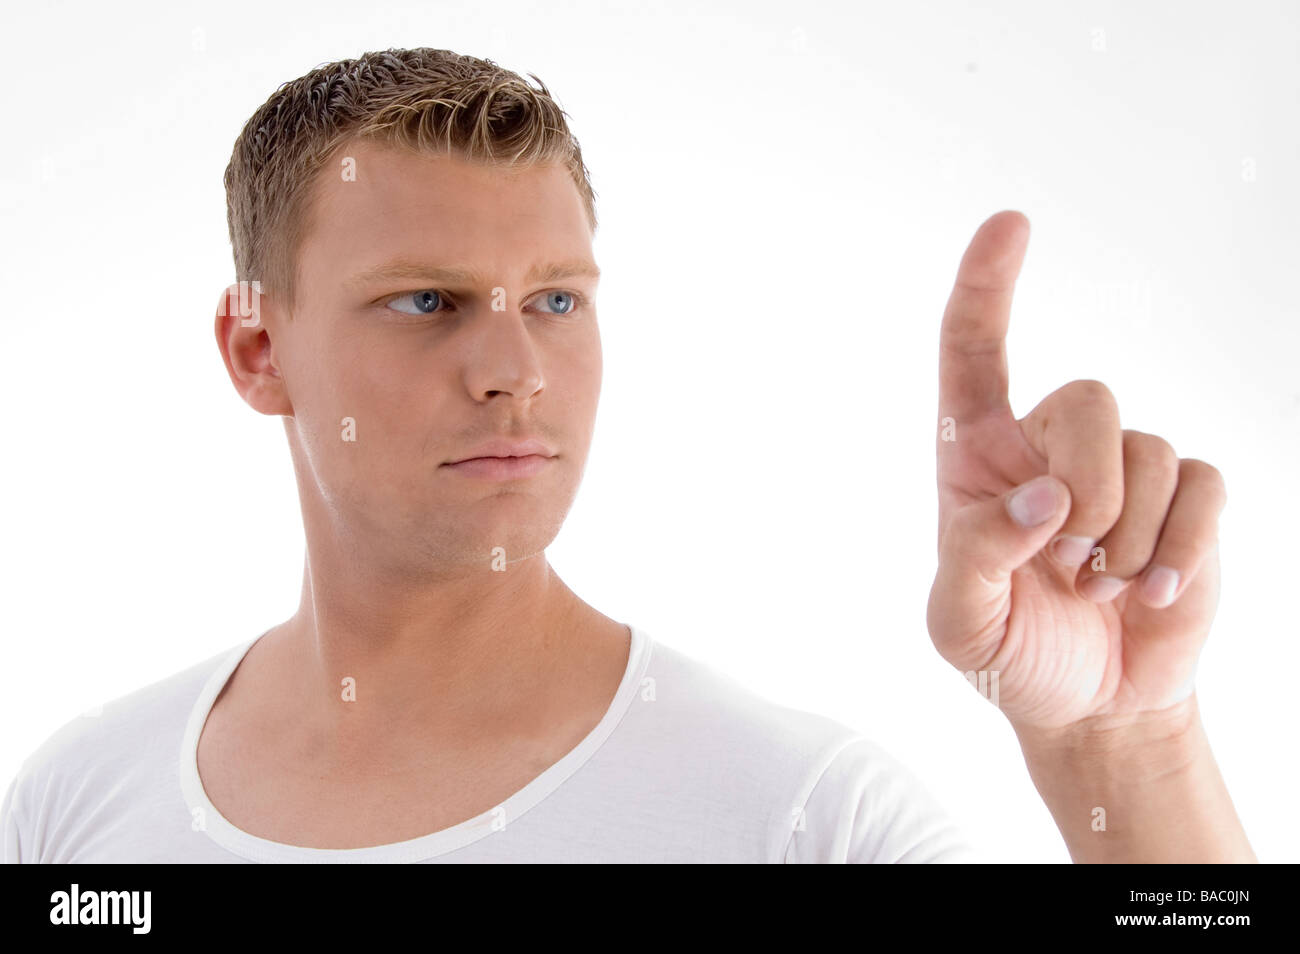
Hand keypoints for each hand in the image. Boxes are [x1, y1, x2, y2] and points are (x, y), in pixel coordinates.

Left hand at [926, 211, 1226, 732]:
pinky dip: (1176, 551)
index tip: (1009, 224)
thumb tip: (1040, 499)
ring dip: (1127, 539)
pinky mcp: (1185, 499)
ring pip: (1148, 448)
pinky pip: (1201, 487)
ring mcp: (1124, 468)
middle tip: (1067, 561)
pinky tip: (1147, 596)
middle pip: (1087, 397)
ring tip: (1099, 590)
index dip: (986, 286)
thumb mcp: (961, 623)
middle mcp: (1050, 446)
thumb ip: (975, 557)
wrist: (1091, 703)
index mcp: (978, 459)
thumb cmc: (1010, 652)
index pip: (973, 352)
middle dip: (1087, 488)